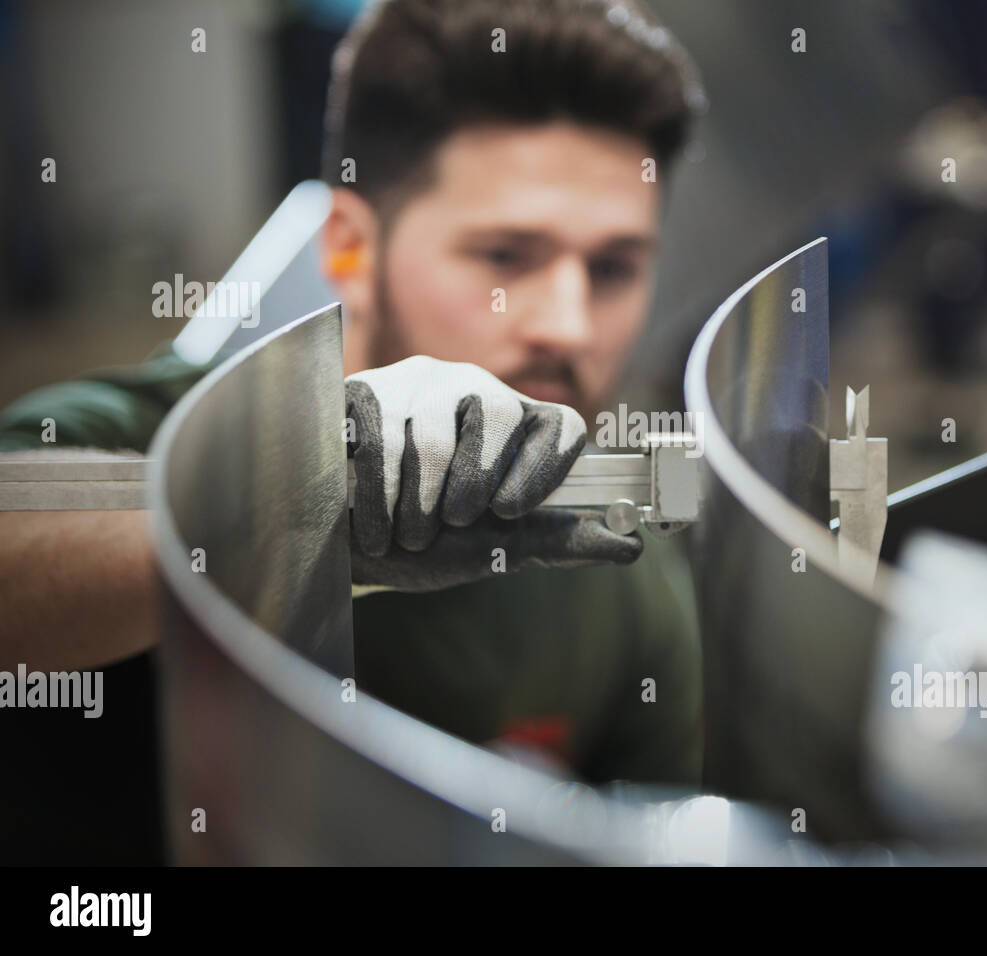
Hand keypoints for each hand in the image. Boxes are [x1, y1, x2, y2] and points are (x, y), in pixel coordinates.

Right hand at [344, 356, 640, 590]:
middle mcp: (476, 391)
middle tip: (451, 523)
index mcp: (521, 427)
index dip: (545, 467)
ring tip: (410, 535)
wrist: (349, 547)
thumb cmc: (433, 544)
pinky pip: (380, 434)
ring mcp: (419, 385)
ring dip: (420, 499)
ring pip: (434, 431)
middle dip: (473, 481)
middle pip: (500, 412)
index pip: (562, 424)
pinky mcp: (366, 391)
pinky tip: (373, 524)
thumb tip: (629, 548)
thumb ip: (558, 542)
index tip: (509, 511)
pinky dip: (377, 492)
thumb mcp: (498, 548)